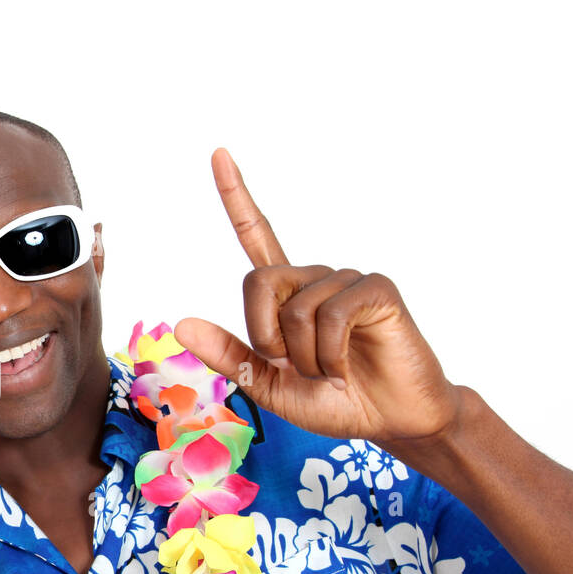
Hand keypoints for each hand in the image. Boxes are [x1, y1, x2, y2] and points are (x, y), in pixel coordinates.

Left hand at [173, 149, 461, 448]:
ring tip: (331, 370)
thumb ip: (228, 355)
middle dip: (266, 336)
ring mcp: (345, 280)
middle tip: (296, 366)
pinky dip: (329, 353)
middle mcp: (313, 277)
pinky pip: (331, 313)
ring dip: (305, 356)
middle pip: (257, 281)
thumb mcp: (268, 385)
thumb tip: (180, 324)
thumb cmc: (334, 400)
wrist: (392, 420)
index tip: (218, 153)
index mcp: (285, 295)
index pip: (256, 234)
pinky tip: (346, 366)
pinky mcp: (375, 289)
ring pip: (295, 308)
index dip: (237, 195)